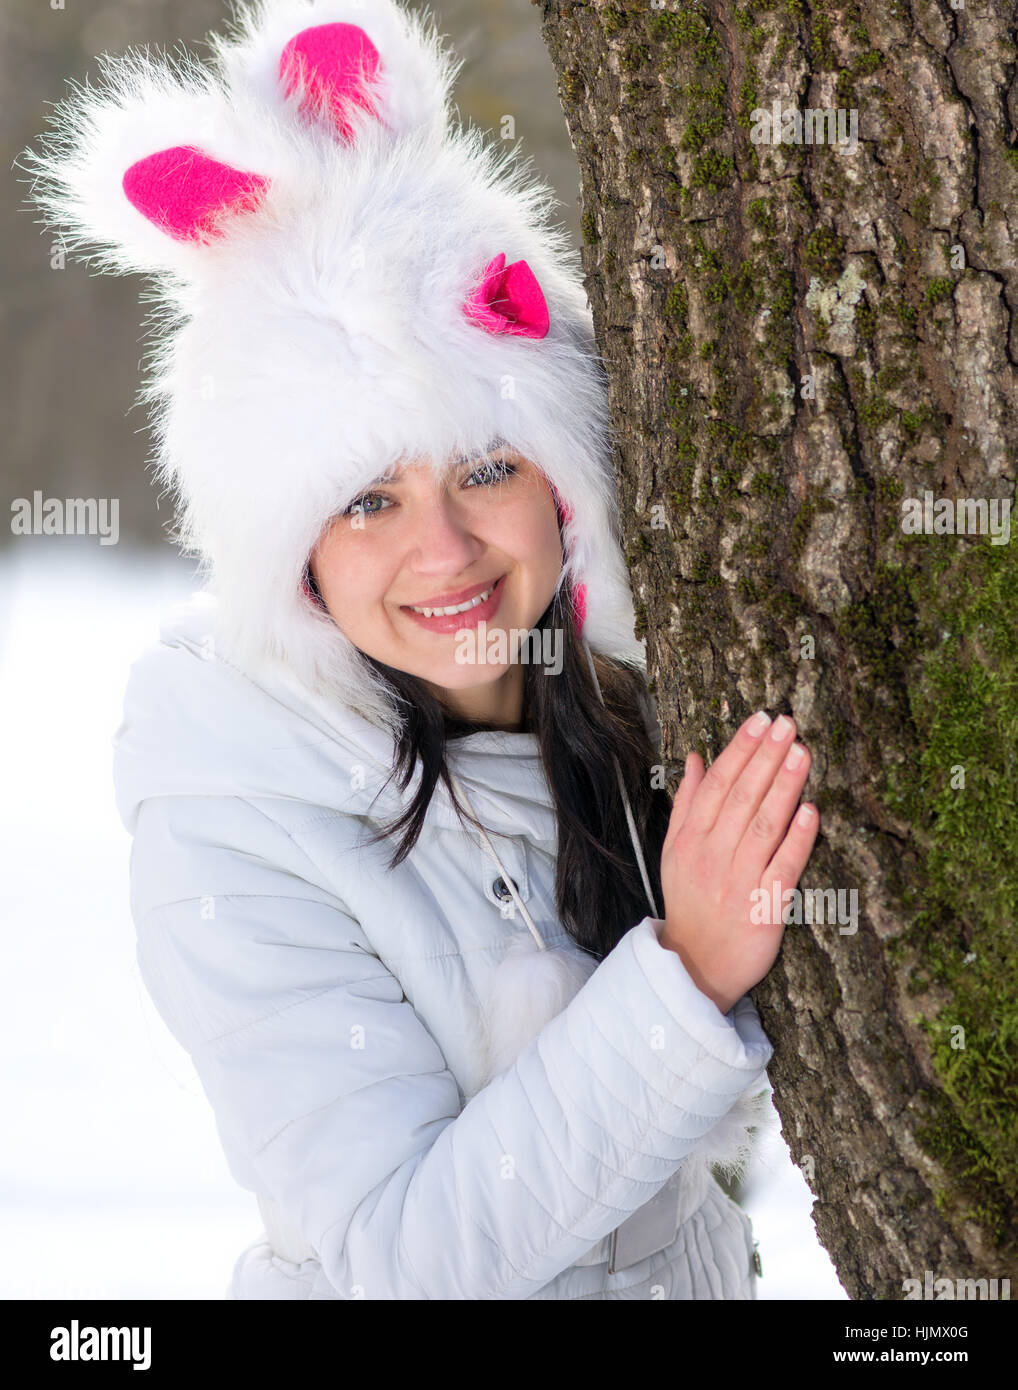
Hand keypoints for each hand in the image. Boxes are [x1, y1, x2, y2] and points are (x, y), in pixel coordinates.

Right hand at [659, 711, 819, 1014]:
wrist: (694, 967)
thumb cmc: (690, 903)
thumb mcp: (675, 852)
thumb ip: (686, 804)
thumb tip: (694, 758)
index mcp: (690, 839)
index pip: (716, 784)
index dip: (740, 750)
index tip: (760, 721)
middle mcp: (712, 855)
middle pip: (741, 797)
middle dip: (765, 757)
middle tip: (787, 724)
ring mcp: (739, 880)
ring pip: (764, 825)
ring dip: (784, 787)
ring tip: (801, 753)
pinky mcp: (765, 907)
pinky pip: (784, 866)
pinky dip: (798, 838)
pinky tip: (811, 811)